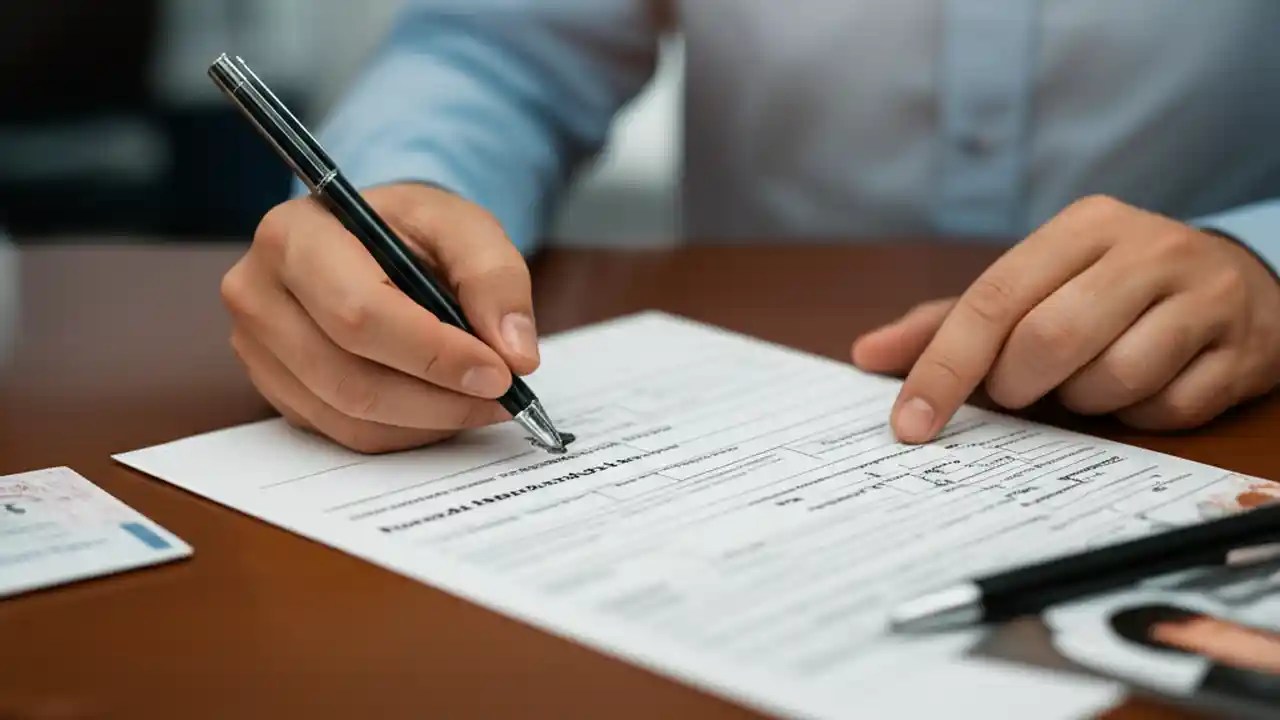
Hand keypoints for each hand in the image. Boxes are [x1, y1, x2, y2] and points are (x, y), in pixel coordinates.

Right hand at [222, 183, 537, 452]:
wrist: (371, 239)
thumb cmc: (412, 230)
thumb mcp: (464, 228)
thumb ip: (496, 280)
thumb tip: (515, 353)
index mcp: (294, 235)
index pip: (360, 314)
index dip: (435, 354)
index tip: (499, 374)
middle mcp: (257, 293)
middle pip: (349, 376)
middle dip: (438, 397)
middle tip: (501, 397)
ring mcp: (256, 349)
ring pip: (348, 414)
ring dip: (428, 421)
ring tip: (481, 402)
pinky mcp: (274, 389)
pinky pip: (343, 432)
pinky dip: (405, 430)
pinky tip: (442, 406)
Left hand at [852, 195, 1279, 441]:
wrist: (1240, 283)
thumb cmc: (1110, 289)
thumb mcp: (1035, 285)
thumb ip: (951, 321)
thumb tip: (866, 354)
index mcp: (1085, 225)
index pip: (993, 299)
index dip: (944, 368)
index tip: (910, 424)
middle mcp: (1148, 249)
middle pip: (1048, 341)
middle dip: (1018, 385)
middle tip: (1023, 387)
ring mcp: (1204, 297)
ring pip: (1111, 381)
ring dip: (1083, 402)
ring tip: (1089, 377)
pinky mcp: (1242, 351)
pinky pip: (1167, 412)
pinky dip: (1139, 416)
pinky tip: (1143, 387)